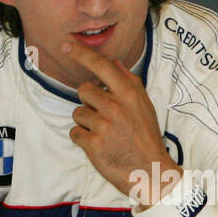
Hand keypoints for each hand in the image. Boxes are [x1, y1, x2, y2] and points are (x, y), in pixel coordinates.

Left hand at [61, 40, 181, 202]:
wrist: (149, 171)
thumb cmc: (146, 137)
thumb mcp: (145, 106)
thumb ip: (129, 83)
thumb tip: (115, 63)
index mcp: (128, 94)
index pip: (101, 66)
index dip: (82, 54)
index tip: (67, 45)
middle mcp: (115, 107)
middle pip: (84, 90)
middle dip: (89, 101)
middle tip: (104, 116)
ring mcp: (103, 126)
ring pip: (77, 113)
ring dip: (86, 123)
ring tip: (104, 133)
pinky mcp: (93, 144)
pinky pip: (75, 133)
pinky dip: (83, 139)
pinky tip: (99, 145)